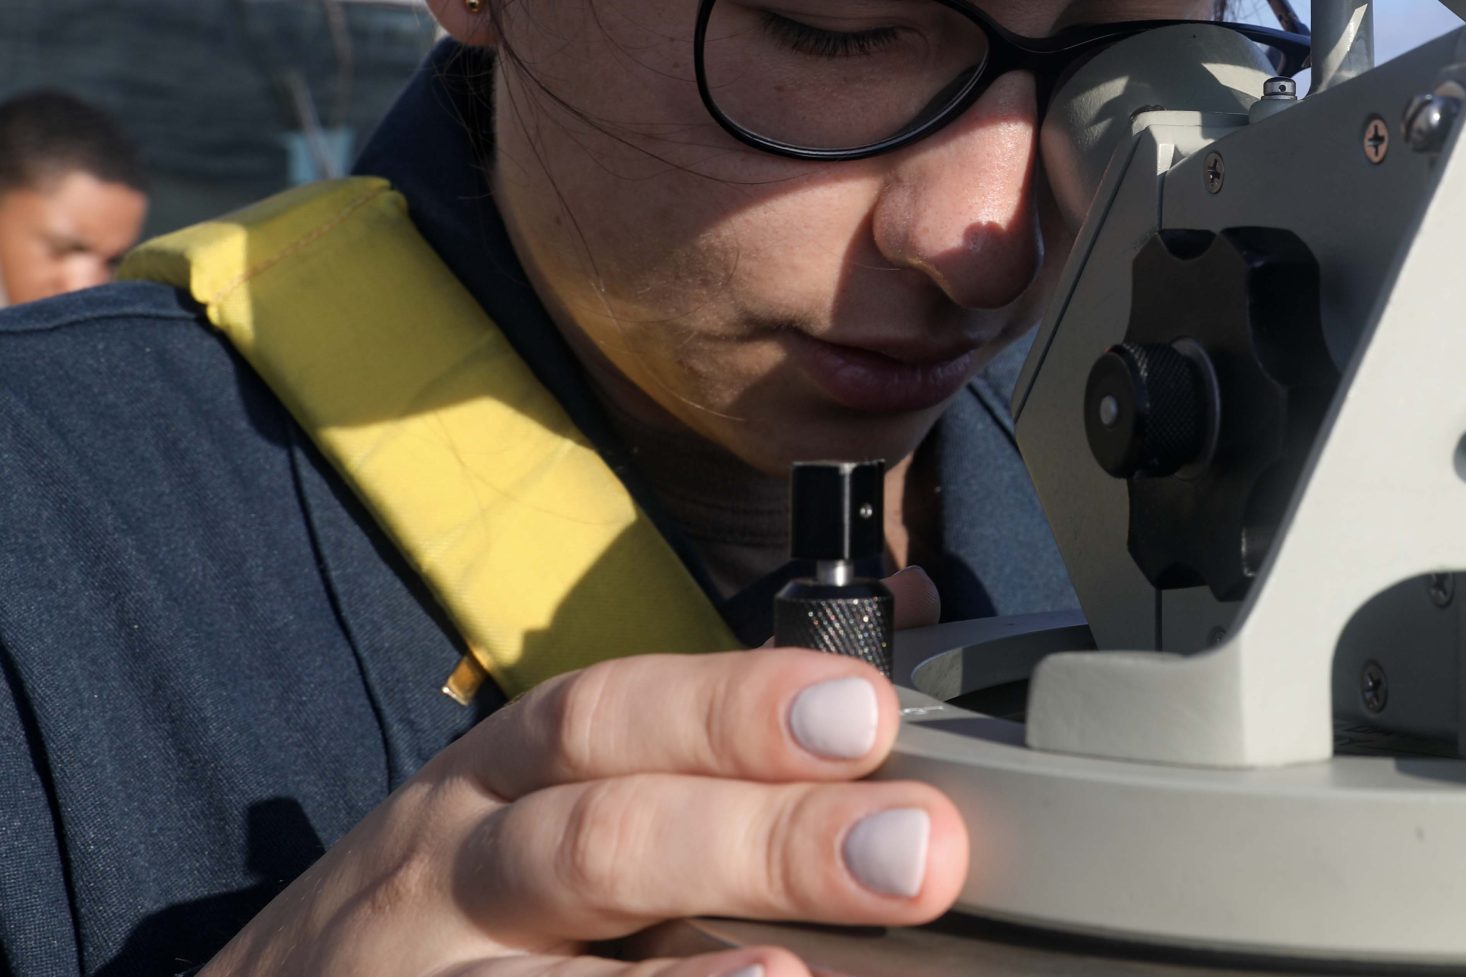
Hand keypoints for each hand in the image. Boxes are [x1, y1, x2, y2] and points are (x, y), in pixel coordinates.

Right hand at [199, 645, 963, 976]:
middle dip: (765, 842)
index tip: (867, 714)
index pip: (612, 714)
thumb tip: (895, 662)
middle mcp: (457, 870)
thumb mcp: (543, 798)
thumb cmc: (459, 897)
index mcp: (503, 774)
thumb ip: (700, 750)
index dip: (738, 707)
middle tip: (915, 854)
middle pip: (602, 841)